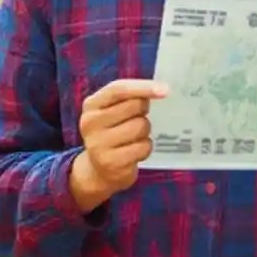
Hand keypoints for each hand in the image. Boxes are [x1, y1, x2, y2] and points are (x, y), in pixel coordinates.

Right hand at [70, 79, 167, 211]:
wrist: (99, 170)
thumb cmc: (113, 132)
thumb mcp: (113, 110)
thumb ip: (130, 97)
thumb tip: (162, 89)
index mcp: (91, 105)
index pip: (118, 89)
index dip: (143, 87)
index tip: (165, 89)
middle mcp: (90, 123)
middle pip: (134, 106)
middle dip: (143, 112)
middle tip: (135, 119)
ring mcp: (98, 144)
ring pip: (141, 126)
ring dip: (145, 131)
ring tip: (133, 138)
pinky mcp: (111, 163)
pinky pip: (143, 147)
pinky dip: (145, 147)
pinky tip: (134, 151)